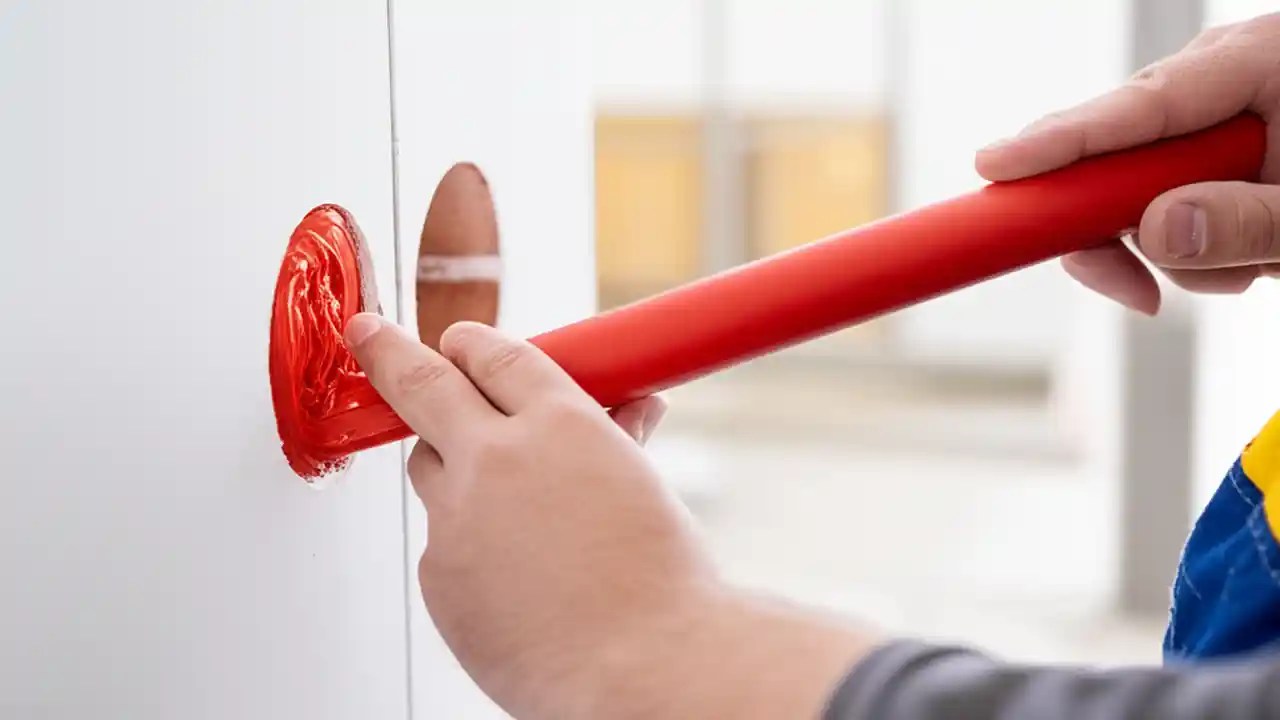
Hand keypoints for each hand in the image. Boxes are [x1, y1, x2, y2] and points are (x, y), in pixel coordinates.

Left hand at [344, 315, 869, 719]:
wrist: (642, 668)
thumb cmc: (661, 585)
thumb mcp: (648, 488)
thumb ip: (619, 439)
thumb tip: (632, 411)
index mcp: (560, 423)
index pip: (495, 355)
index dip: (471, 343)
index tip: (457, 341)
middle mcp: (497, 458)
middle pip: (422, 386)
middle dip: (390, 354)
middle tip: (368, 335)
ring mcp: (459, 517)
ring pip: (429, 469)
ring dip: (449, 465)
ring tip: (497, 497)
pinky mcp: (439, 575)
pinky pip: (441, 544)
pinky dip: (467, 546)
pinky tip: (512, 575)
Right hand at [976, 13, 1279, 313]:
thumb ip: (1249, 223)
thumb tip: (1153, 231)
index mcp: (1259, 61)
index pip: (1137, 107)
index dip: (1061, 143)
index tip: (996, 169)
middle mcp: (1225, 74)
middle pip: (1122, 152)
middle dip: (1130, 228)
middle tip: (1139, 295)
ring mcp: (1219, 106)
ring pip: (1146, 187)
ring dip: (1187, 245)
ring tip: (1260, 260)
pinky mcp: (1220, 141)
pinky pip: (1173, 194)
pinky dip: (1202, 237)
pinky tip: (1252, 248)